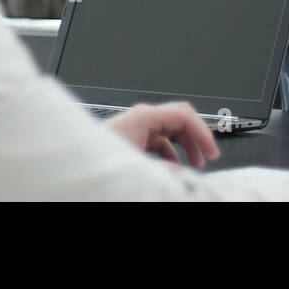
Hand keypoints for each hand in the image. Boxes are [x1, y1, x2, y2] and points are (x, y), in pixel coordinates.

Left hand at [103, 102, 220, 167]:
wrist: (76, 164)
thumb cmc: (97, 158)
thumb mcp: (138, 165)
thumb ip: (166, 168)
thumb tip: (184, 174)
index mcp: (143, 117)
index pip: (184, 114)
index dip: (202, 131)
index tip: (212, 150)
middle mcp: (140, 118)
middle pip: (179, 120)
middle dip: (196, 138)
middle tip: (208, 157)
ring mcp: (136, 126)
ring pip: (170, 131)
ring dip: (185, 147)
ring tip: (194, 164)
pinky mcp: (132, 136)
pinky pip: (160, 140)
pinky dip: (171, 152)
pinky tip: (173, 166)